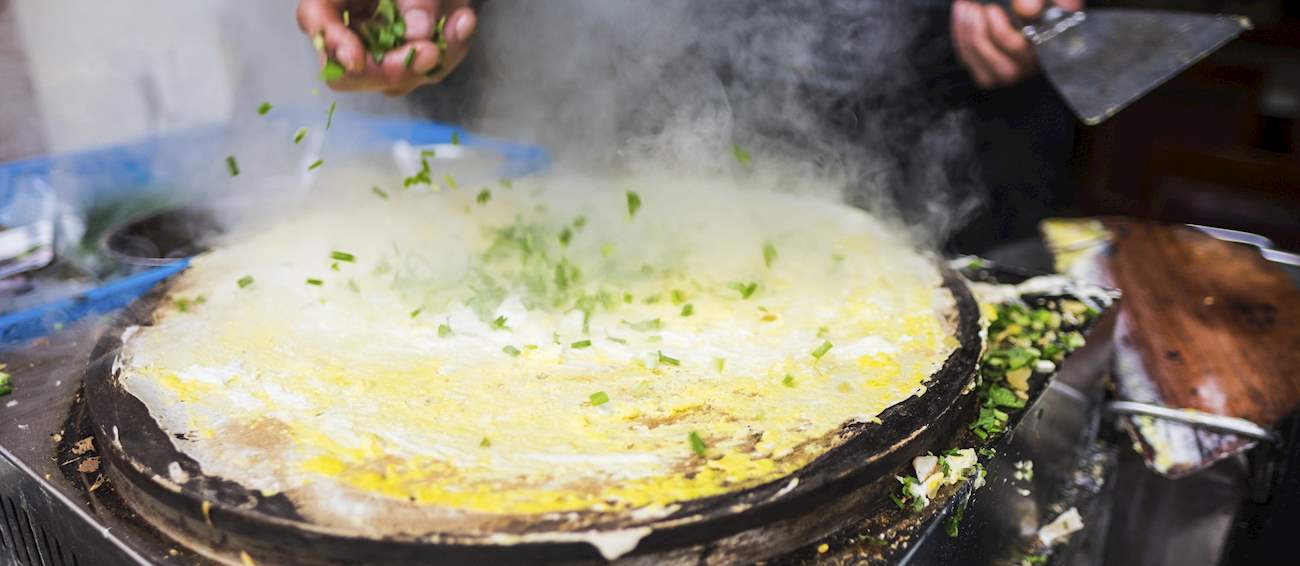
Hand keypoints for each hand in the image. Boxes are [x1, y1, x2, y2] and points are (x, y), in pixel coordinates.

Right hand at [297, 0, 476, 95]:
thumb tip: (418, 35)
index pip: (315, 20)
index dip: (334, 43)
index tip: (356, 60)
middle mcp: (346, 28)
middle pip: (351, 72)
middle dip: (394, 70)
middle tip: (432, 51)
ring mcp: (375, 50)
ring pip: (395, 81)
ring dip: (434, 60)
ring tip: (461, 21)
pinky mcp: (405, 59)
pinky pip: (424, 72)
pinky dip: (449, 52)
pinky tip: (462, 22)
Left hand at [951, 0, 1082, 88]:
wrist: (1028, 8)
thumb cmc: (1037, 6)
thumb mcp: (1047, 0)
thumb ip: (1040, 1)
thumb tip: (1027, 9)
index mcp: (1043, 51)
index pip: (1016, 48)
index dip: (999, 30)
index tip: (991, 9)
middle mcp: (1024, 67)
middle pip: (994, 59)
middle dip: (978, 32)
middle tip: (975, 8)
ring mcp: (1002, 72)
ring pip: (976, 60)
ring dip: (966, 31)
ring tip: (967, 7)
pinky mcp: (985, 72)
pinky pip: (966, 58)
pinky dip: (959, 34)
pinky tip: (961, 15)